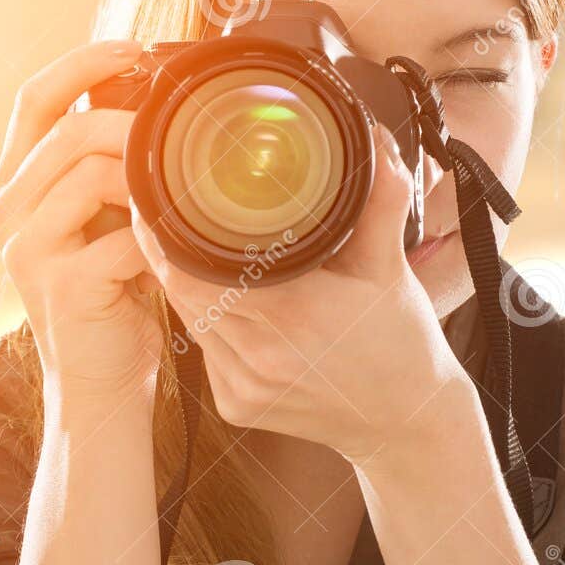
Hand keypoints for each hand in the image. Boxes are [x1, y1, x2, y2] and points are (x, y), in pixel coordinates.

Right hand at [0, 40, 163, 408]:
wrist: (101, 381)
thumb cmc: (111, 291)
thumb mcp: (99, 216)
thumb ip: (106, 164)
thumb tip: (154, 97)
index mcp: (13, 184)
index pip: (34, 98)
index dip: (82, 62)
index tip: (136, 48)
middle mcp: (7, 212)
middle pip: (70, 132)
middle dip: (134, 126)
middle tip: (179, 139)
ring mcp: (27, 251)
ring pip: (94, 176)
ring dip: (150, 184)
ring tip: (178, 205)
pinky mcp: (62, 287)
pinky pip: (125, 237)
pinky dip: (162, 240)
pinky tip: (176, 254)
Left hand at [132, 125, 473, 462]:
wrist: (406, 425)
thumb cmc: (401, 343)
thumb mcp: (391, 268)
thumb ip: (378, 201)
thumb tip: (372, 139)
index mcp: (294, 316)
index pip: (196, 270)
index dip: (167, 234)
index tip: (158, 197)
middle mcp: (260, 358)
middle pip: (183, 291)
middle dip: (171, 251)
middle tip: (163, 210)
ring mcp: (242, 388)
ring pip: (189, 320)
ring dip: (186, 284)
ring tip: (187, 247)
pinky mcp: (235, 407)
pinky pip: (205, 350)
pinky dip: (208, 321)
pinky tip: (225, 302)